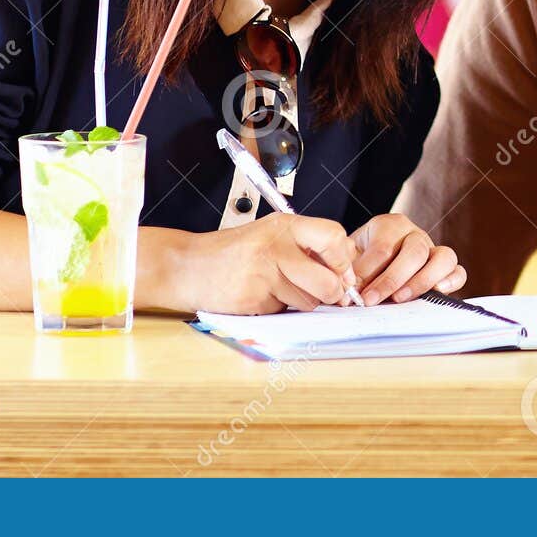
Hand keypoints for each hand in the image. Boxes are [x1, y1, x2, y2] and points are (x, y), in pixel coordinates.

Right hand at [175, 214, 359, 314]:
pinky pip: (284, 312)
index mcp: (285, 225)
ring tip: (279, 289)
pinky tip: (261, 296)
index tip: (342, 272)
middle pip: (328, 280)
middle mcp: (276, 246)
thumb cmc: (235, 253)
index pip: (333, 237)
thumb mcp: (272, 236)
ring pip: (309, 301)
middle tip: (325, 293)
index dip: (343, 260)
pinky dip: (278, 309)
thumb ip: (307, 247)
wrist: (189, 266)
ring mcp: (264, 274)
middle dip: (332, 293)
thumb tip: (347, 271)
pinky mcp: (254, 300)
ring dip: (302, 302)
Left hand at [350, 213, 465, 305]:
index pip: (383, 247)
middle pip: (413, 251)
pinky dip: (451, 281)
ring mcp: (433, 249)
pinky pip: (458, 271)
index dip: (368, 272)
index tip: (354, 293)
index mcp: (389, 225)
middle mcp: (414, 234)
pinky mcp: (446, 268)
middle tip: (371, 300)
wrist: (370, 262)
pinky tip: (438, 292)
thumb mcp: (351, 260)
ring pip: (442, 257)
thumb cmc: (360, 261)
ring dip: (422, 281)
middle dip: (391, 279)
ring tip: (400, 299)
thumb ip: (351, 272)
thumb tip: (349, 295)